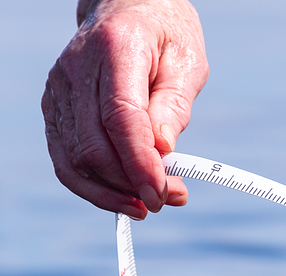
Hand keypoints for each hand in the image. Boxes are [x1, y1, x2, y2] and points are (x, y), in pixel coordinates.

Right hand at [42, 0, 207, 217]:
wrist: (128, 7)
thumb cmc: (165, 36)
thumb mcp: (187, 63)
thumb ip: (174, 107)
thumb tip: (162, 152)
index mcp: (115, 49)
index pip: (120, 118)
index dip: (140, 163)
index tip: (163, 193)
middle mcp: (77, 68)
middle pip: (94, 146)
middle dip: (132, 184)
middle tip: (170, 198)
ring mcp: (59, 89)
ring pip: (75, 160)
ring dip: (114, 193)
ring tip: (151, 202)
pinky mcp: (55, 108)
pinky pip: (66, 160)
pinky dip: (94, 188)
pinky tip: (123, 197)